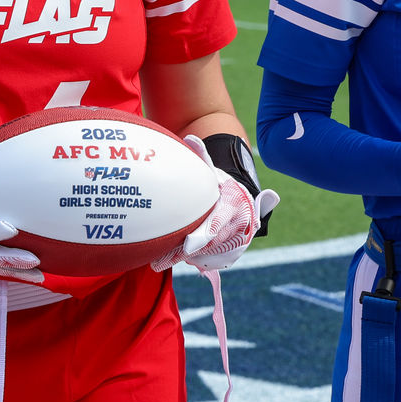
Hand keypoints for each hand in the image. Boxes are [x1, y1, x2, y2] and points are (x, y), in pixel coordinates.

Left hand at [150, 135, 279, 271]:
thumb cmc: (220, 184)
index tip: (187, 244)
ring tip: (162, 260)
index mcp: (234, 206)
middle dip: (185, 254)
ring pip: (210, 257)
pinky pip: (213, 263)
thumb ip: (202, 156)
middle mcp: (239, 226)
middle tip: (160, 261)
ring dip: (188, 260)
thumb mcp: (212, 170)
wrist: (241, 197)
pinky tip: (175, 260)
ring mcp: (237, 242)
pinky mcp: (232, 253)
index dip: (202, 236)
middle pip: (211, 246)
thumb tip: (190, 138)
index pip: (217, 224)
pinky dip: (196, 263)